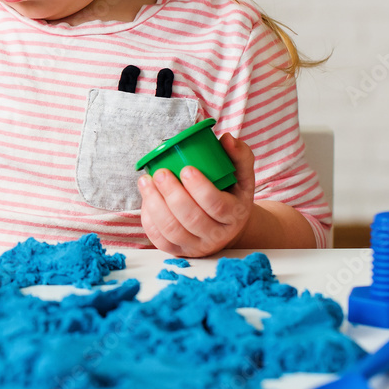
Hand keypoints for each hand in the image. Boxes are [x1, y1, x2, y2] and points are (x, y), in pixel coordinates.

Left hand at [138, 133, 254, 256]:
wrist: (225, 226)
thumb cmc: (230, 195)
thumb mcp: (242, 177)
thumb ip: (239, 156)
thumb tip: (226, 138)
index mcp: (234, 216)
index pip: (217, 206)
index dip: (200, 189)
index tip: (186, 169)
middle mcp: (216, 235)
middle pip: (192, 218)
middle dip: (172, 194)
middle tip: (160, 173)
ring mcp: (195, 245)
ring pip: (172, 229)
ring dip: (155, 204)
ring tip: (146, 181)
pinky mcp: (177, 250)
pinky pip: (159, 238)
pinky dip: (149, 218)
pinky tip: (146, 198)